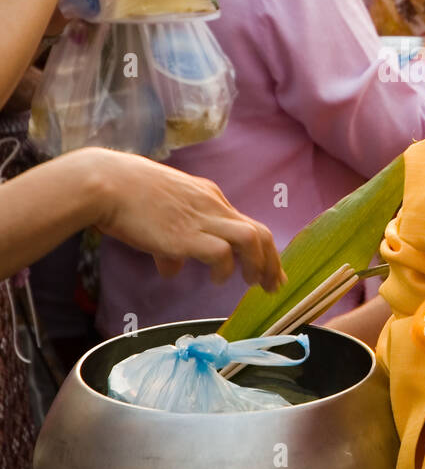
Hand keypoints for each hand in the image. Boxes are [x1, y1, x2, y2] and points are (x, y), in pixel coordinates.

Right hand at [78, 148, 284, 291]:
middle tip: (273, 286)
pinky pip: (222, 253)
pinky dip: (225, 269)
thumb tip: (172, 270)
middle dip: (271, 262)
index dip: (263, 250)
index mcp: (208, 197)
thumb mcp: (158, 215)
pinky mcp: (186, 235)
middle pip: (260, 232)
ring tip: (252, 283)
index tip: (268, 272)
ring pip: (251, 239)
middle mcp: (212, 205)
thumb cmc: (125, 196)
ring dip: (258, 265)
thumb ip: (170, 245)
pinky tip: (216, 280)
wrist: (105, 183)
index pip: (248, 223)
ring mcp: (201, 218)